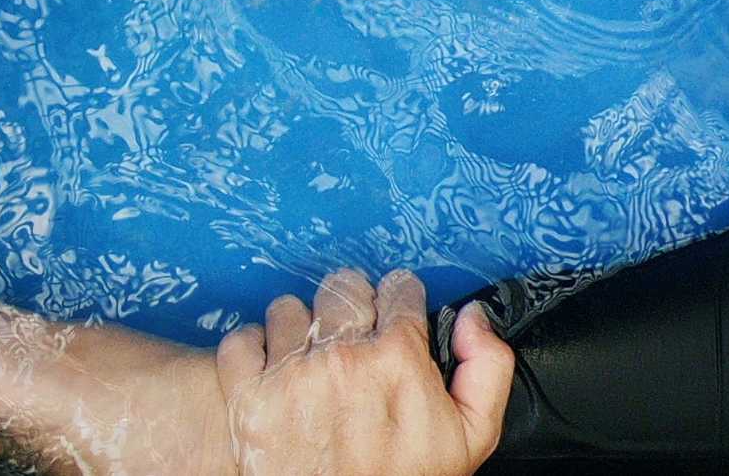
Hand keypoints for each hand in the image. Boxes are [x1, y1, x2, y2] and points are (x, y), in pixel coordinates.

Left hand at [217, 268, 513, 475]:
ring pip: (289, 310)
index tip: (394, 313)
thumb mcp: (470, 438)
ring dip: (299, 329)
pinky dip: (253, 351)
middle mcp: (341, 357)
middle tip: (352, 336)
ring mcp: (290, 374)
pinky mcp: (248, 395)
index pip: (398, 290)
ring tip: (309, 361)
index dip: (400, 300)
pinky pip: (242, 340)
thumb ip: (486, 369)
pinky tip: (271, 372)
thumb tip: (472, 316)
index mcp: (396, 360)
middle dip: (352, 306)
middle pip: (342, 289)